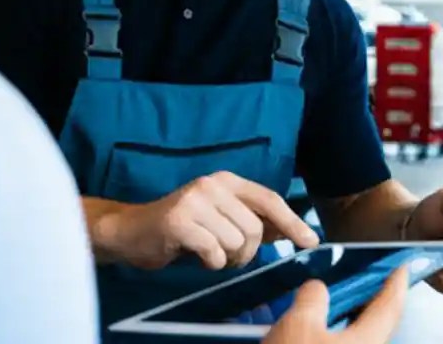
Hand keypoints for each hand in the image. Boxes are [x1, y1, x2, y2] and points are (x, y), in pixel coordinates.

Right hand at [102, 171, 319, 269]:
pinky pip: (214, 253)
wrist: (131, 231)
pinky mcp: (179, 221)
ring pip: (237, 242)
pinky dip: (210, 263)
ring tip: (209, 253)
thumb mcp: (221, 218)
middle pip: (256, 228)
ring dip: (228, 259)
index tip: (310, 241)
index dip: (292, 222)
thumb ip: (254, 220)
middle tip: (228, 256)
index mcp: (226, 180)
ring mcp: (195, 201)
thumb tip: (291, 230)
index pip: (270, 199)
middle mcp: (212, 185)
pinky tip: (195, 255)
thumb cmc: (181, 227)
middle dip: (247, 252)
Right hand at [263, 266, 407, 342]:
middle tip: (360, 283)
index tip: (402, 267)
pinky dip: (335, 341)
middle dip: (368, 304)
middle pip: (376, 327)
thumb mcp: (297, 325)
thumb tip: (317, 289)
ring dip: (347, 325)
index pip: (390, 307)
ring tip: (329, 308)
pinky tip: (315, 337)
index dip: (396, 283)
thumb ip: (312, 299)